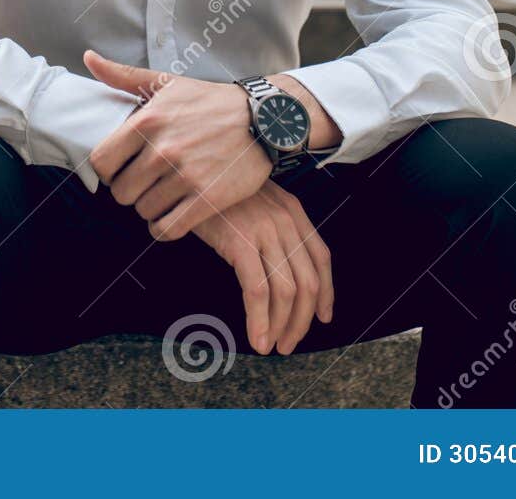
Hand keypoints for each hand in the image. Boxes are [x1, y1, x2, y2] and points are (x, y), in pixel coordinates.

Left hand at [85, 49, 270, 238]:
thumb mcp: (166, 82)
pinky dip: (165, 227)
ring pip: (144, 212)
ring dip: (151, 207)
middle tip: (147, 183)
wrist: (263, 118)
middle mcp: (162, 149)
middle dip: (131, 190)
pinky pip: (167, 229)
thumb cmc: (209, 101)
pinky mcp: (207, 199)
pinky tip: (174, 214)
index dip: (109, 170)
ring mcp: (185, 176)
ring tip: (165, 194)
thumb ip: (122, 75)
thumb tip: (88, 57)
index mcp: (147, 121)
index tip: (122, 167)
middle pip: (121, 193)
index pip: (101, 162)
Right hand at [192, 183, 334, 354]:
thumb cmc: (215, 189)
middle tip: (289, 343)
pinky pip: (257, 291)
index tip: (322, 317)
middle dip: (302, 320)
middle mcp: (285, 221)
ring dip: (281, 326)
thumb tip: (277, 265)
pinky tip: (256, 337)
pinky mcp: (240, 242)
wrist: (187, 169)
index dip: (327, 292)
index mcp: (293, 211)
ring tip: (271, 346)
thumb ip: (271, 225)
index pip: (322, 258)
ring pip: (286, 292)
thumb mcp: (253, 200)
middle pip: (308, 282)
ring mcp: (265, 231)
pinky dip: (259, 320)